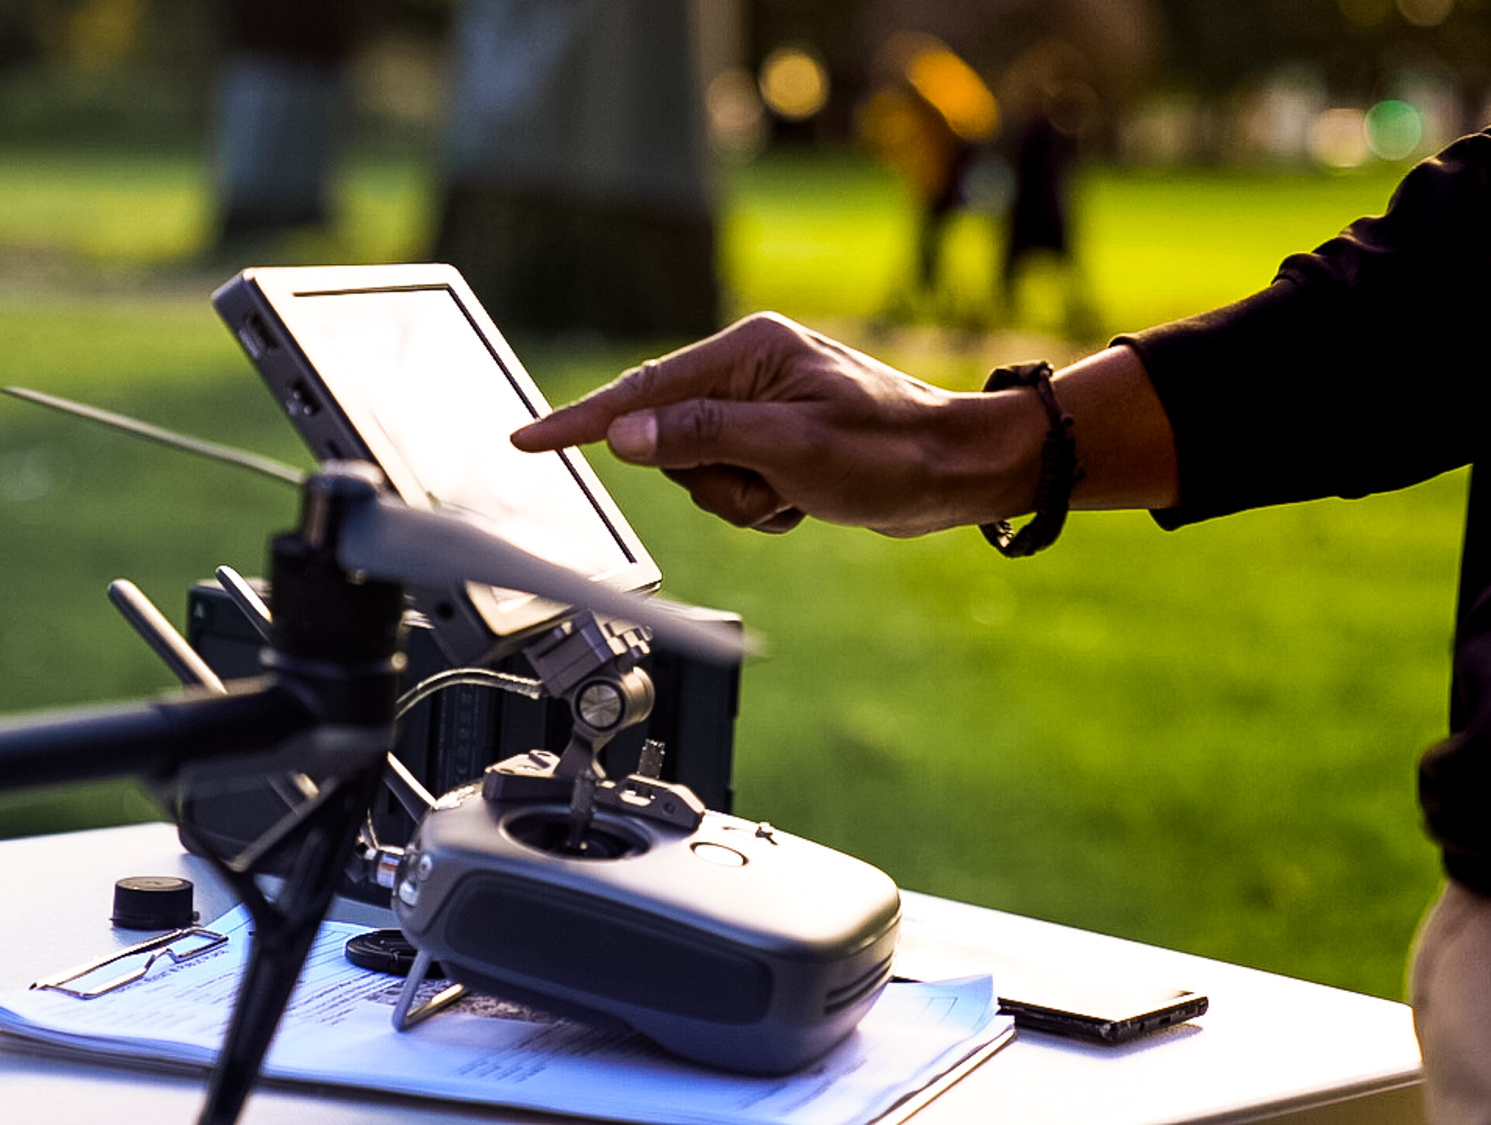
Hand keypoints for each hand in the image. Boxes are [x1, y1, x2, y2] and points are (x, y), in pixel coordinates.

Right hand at [511, 312, 1046, 536]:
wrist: (961, 471)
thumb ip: (703, 436)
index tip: (529, 439)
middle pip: (671, 442)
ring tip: (798, 495)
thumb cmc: (892, 451)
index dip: (583, 422)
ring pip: (701, 473)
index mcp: (748, 352)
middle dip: (714, 480)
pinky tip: (806, 502)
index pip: (644, 391)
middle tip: (773, 486)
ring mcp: (764, 409)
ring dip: (744, 499)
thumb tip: (630, 434)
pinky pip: (734, 486)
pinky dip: (764, 506)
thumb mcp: (792, 449)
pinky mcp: (779, 442)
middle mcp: (750, 372)